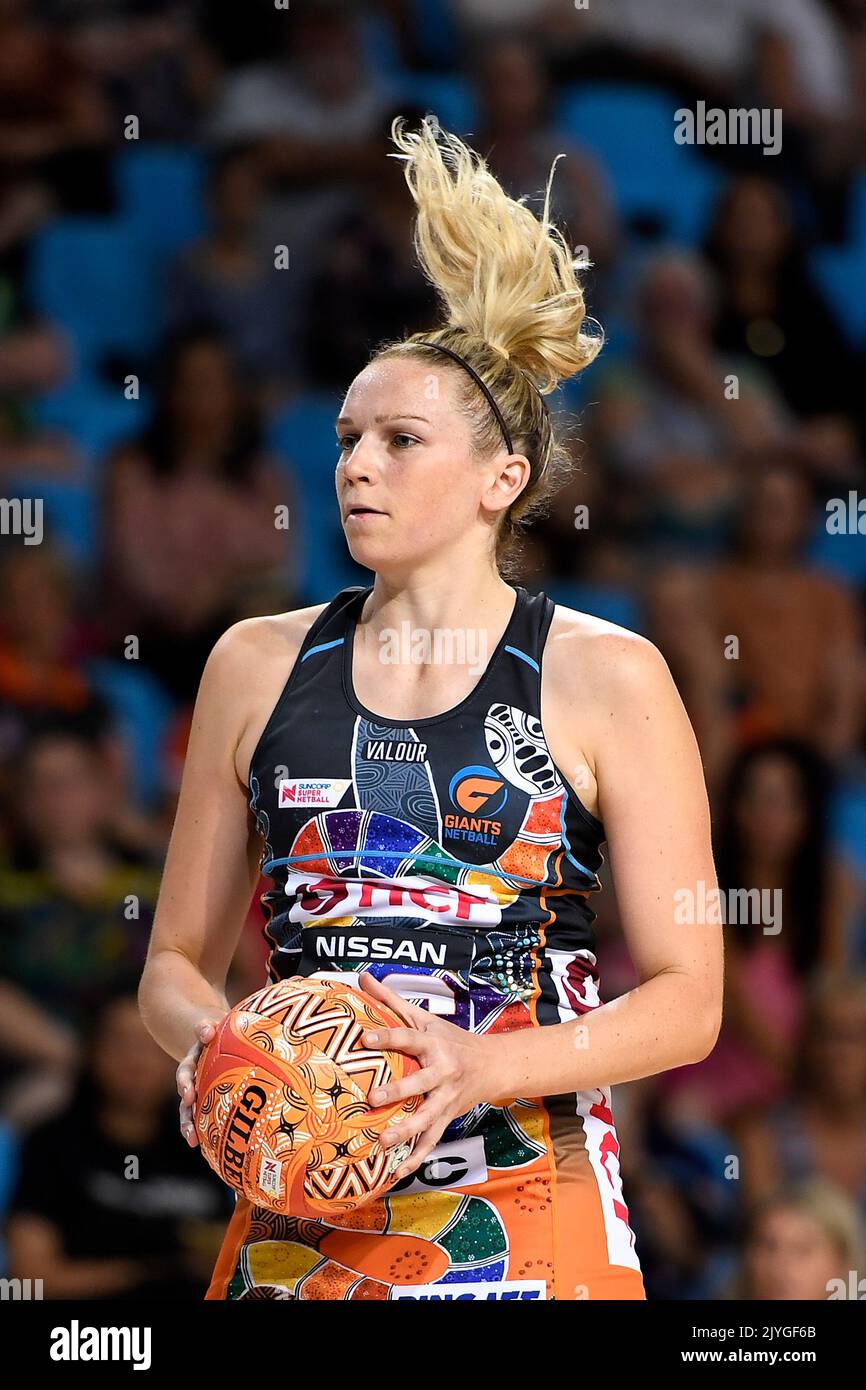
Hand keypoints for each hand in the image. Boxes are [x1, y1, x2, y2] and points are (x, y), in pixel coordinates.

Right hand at [176, 1017, 224, 1147]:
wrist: (213, 1034)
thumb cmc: (215, 1030)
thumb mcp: (208, 1025)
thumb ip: (204, 1027)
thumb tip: (207, 1032)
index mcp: (192, 1061)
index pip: (185, 1072)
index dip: (185, 1084)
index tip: (188, 1095)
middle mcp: (192, 1078)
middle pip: (185, 1099)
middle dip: (186, 1115)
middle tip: (191, 1130)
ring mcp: (199, 1089)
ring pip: (191, 1111)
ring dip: (190, 1126)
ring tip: (194, 1142)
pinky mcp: (207, 1097)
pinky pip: (205, 1114)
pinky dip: (205, 1128)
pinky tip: (210, 1144)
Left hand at [356, 972, 494, 1180]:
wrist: (493, 1066)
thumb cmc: (452, 1039)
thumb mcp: (425, 1017)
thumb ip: (391, 1001)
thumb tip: (362, 976)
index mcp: (434, 1044)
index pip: (407, 1038)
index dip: (386, 1037)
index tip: (363, 1038)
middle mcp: (442, 1072)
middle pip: (419, 1081)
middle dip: (398, 1090)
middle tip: (373, 1098)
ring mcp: (446, 1098)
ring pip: (426, 1117)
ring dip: (406, 1131)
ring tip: (382, 1140)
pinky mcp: (447, 1118)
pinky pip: (431, 1141)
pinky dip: (415, 1157)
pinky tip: (396, 1171)